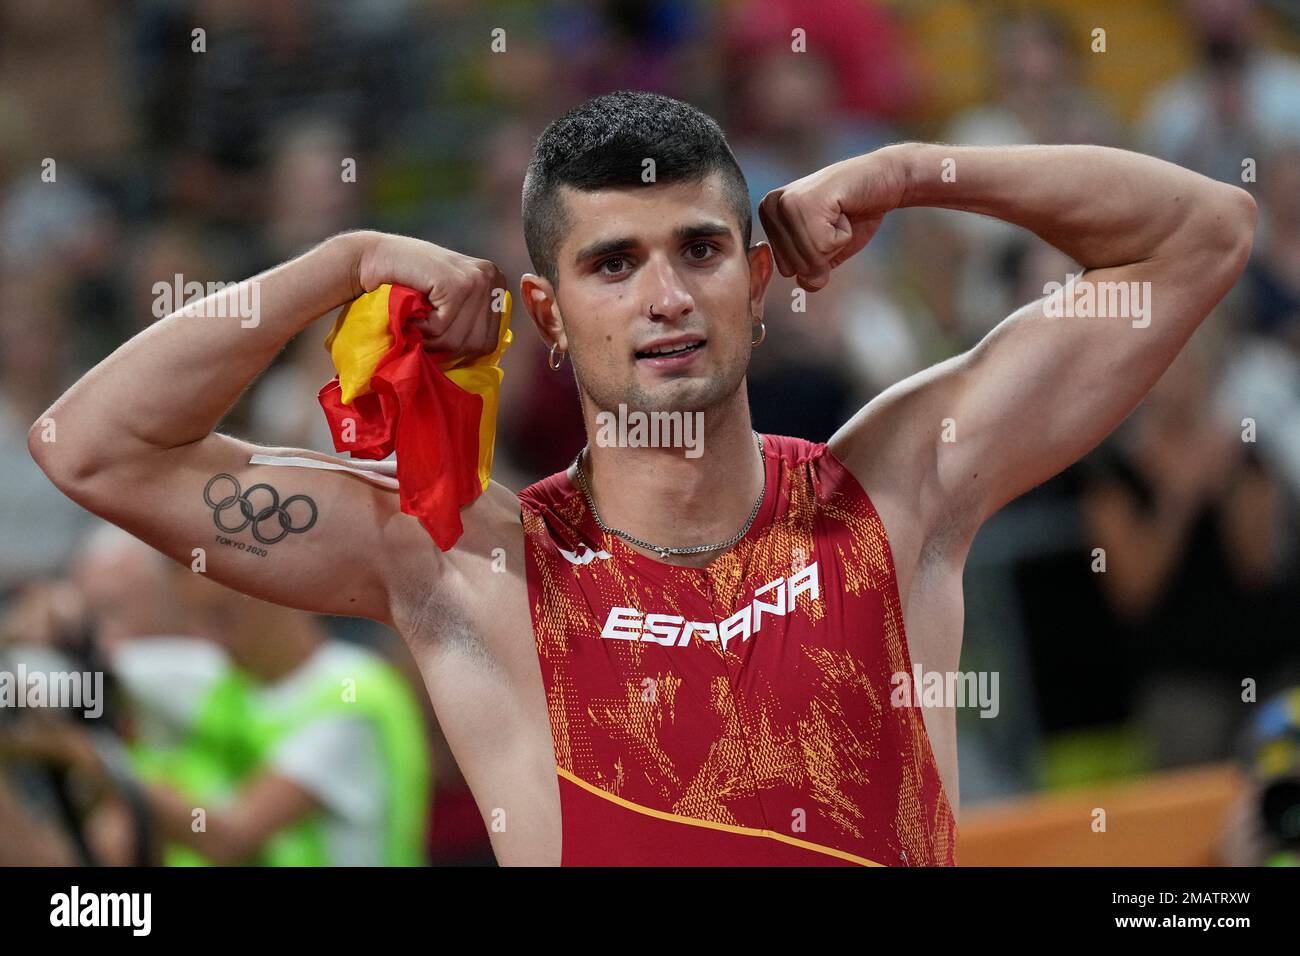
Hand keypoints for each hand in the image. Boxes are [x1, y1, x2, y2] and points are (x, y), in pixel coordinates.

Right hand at [353, 232, 506, 357]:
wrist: (376, 259)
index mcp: (497, 284)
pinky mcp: (458, 284)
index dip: (459, 347)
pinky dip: (422, 327)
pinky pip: (442, 328)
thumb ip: (472, 323)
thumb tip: (489, 356)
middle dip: (446, 344)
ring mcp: (478, 279)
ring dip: (431, 337)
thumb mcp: (453, 304)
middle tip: (424, 324)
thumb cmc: (412, 288)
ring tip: (419, 317)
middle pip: (478, 344)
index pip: (490, 342)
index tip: (438, 327)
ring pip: (459, 340)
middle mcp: (494, 278)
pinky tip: (415, 309)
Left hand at [758, 151, 905, 291]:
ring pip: (810, 258)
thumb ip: (812, 271)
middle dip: (826, 250)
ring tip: (839, 213)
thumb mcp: (828, 250)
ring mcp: (785, 203)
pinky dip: (844, 234)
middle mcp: (770, 207)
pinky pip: (824, 246)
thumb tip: (808, 284)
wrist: (886, 178)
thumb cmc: (856, 213)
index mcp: (768, 217)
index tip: (827, 226)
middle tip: (836, 218)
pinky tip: (843, 208)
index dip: (818, 255)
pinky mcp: (805, 202)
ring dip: (836, 241)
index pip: (787, 270)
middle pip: (797, 267)